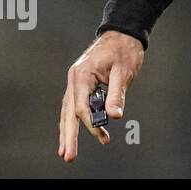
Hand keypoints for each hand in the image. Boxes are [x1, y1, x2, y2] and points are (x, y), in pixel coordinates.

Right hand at [58, 30, 143, 161]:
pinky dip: (75, 120)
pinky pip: (75, 105)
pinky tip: (75, 133)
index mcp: (82, 75)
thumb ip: (117, 94)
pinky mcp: (81, 83)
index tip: (102, 136)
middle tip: (68, 156)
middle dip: (68, 136)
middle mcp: (75, 79)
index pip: (82, 107)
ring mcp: (76, 81)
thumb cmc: (124, 49)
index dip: (91, 124)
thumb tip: (114, 116)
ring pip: (68, 111)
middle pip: (69, 113)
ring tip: (66, 151)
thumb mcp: (123, 72)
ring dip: (68, 131)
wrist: (123, 33)